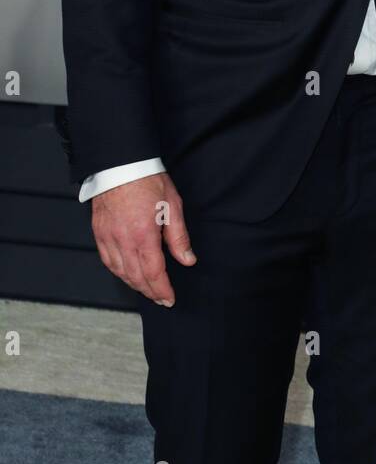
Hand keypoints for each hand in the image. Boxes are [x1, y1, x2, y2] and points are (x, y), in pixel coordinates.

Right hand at [91, 172, 194, 304]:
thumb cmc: (147, 180)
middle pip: (136, 277)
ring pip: (120, 272)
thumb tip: (187, 260)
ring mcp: (108, 237)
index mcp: (143, 235)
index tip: (169, 299)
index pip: (154, 273)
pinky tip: (127, 274)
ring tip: (147, 289)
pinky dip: (118, 272)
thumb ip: (179, 237)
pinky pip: (107, 260)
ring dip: (134, 284)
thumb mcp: (172, 205)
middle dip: (150, 292)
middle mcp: (122, 240)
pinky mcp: (98, 232)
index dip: (162, 289)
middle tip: (161, 299)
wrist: (120, 164)